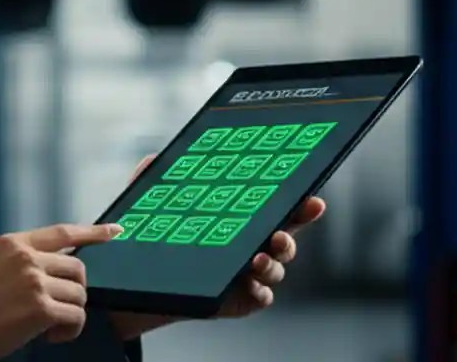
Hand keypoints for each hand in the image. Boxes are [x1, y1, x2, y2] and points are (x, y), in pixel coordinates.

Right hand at [0, 222, 123, 360]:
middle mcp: (25, 257)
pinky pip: (76, 317)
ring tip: (46, 327)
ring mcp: (33, 280)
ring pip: (79, 294)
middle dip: (74, 292)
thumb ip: (23, 263)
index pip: (63, 232)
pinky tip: (48, 336)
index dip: (93, 231)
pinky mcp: (40, 308)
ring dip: (69, 314)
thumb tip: (59, 273)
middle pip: (78, 269)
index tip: (114, 231)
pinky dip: (68, 331)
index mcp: (12, 243)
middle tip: (54, 311)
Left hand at [107, 155, 327, 338]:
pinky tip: (250, 283)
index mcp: (242, 221)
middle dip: (290, 237)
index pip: (278, 211)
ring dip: (273, 264)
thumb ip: (153, 181)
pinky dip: (260, 290)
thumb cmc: (158, 238)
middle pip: (285, 241)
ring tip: (258, 258)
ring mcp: (249, 275)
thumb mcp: (153, 208)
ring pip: (276, 269)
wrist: (143, 285)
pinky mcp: (240, 299)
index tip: (313, 201)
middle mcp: (253, 247)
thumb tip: (152, 158)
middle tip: (280, 234)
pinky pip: (261, 297)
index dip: (301, 207)